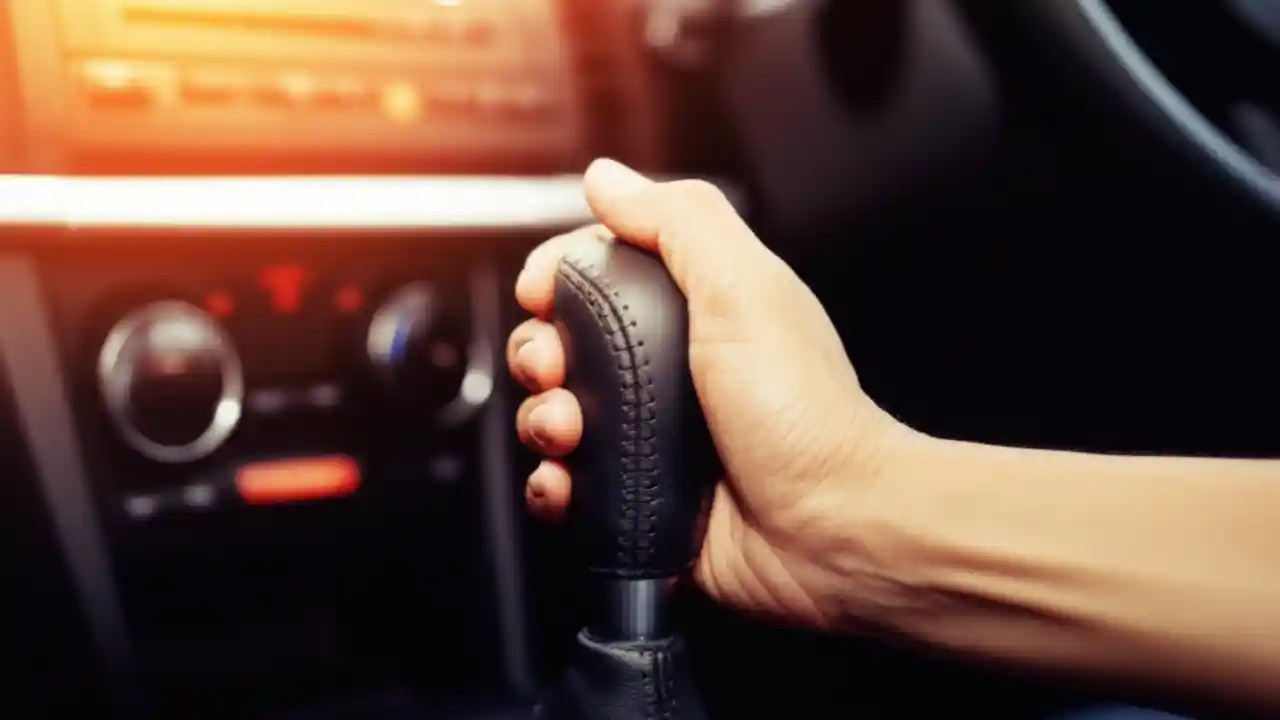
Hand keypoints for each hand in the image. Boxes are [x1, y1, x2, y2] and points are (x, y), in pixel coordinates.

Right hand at [509, 159, 913, 629]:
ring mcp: (654, 438)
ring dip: (540, 422)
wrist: (833, 527)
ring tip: (565, 434)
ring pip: (557, 417)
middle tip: (554, 369)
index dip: (557, 277)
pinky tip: (565, 484)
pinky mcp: (642, 499)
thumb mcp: (743, 289)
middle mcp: (671, 371)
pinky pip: (572, 489)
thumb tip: (608, 178)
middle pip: (564, 345)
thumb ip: (678, 222)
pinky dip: (553, 487)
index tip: (540, 292)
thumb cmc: (804, 411)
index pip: (600, 274)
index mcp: (694, 311)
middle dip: (539, 354)